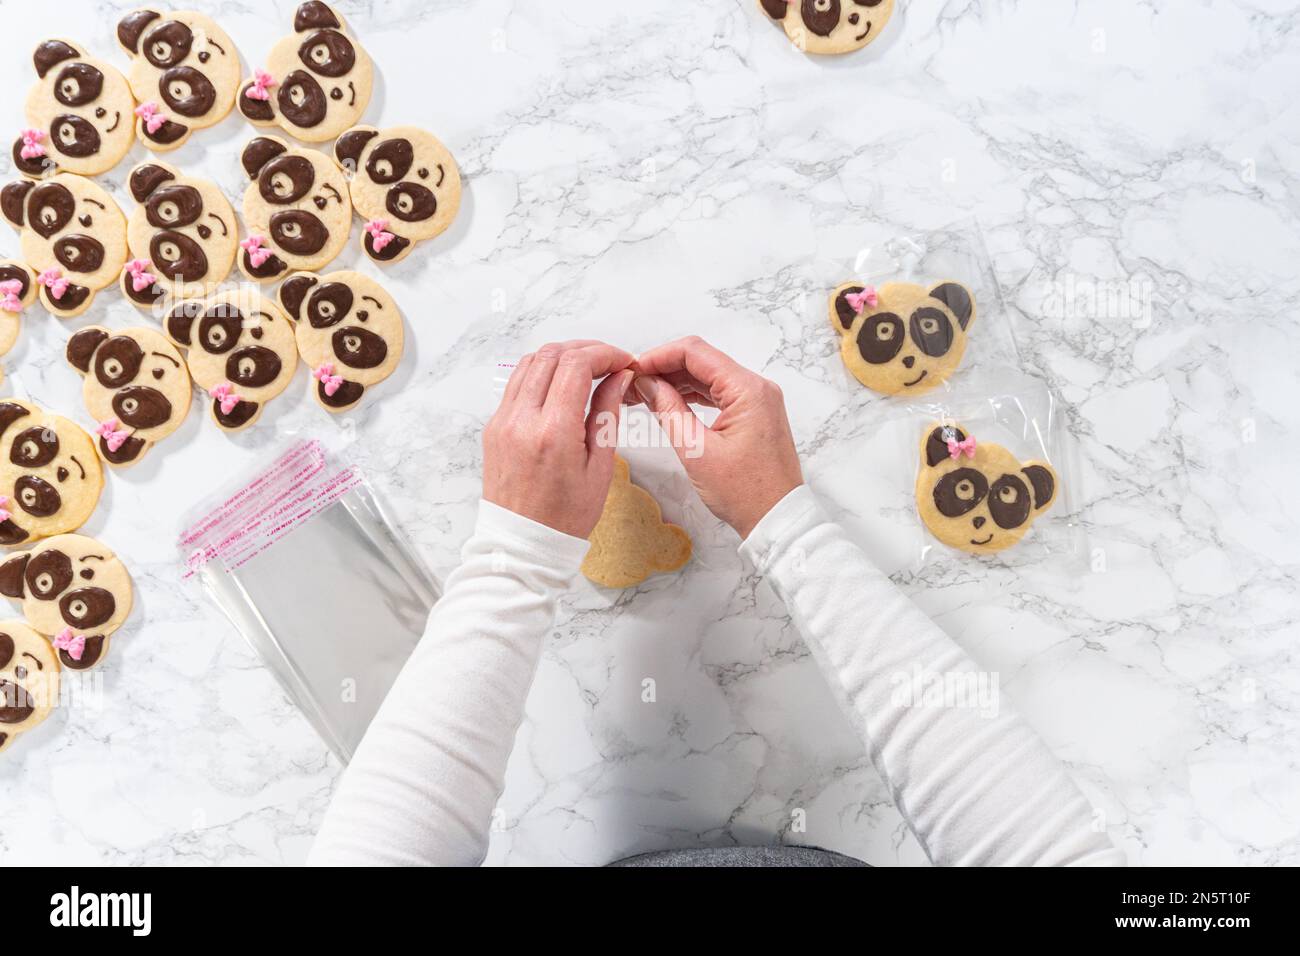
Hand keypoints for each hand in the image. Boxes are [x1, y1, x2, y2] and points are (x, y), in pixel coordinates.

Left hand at [484, 340, 634, 537]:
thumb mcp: (599, 467)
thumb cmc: (564, 517)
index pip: (576, 365)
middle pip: (551, 355)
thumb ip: (607, 414)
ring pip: (529, 362)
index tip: (622, 362)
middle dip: (585, 349)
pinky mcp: (493, 427)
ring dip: (561, 357)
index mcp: (552, 432)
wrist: (522, 545)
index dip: (604, 354)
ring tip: (587, 370)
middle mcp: (521, 420)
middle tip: (609, 362)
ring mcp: (502, 421)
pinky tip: (562, 386)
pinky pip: (516, 383)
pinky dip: (541, 373)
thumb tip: (618, 377)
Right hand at [632, 336, 802, 539]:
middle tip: (633, 383)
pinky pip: (719, 393)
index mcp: (748, 390)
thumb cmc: (744, 493)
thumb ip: (668, 410)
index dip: (659, 356)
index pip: (695, 352)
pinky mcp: (754, 413)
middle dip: (664, 368)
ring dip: (676, 381)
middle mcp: (757, 387)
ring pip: (709, 376)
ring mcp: (758, 400)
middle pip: (702, 360)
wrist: (776, 519)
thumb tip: (646, 384)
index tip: (634, 369)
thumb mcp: (696, 451)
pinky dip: (693, 394)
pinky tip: (669, 402)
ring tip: (644, 393)